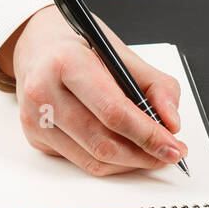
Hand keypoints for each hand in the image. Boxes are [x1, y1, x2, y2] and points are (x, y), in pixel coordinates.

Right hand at [0, 5, 186, 175]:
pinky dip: (110, 161)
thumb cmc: (79, 46)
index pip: (113, 112)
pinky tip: (125, 150)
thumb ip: (157, 86)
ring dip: (129, 162)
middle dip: (144, 154)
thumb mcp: (121, 53)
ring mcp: (36, 120)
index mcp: (66, 63)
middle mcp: (44, 93)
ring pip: (93, 160)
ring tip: (151, 153)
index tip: (173, 145)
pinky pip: (82, 161)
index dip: (148, 134)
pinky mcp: (36, 138)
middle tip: (169, 153)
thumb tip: (171, 123)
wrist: (37, 45)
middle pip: (103, 142)